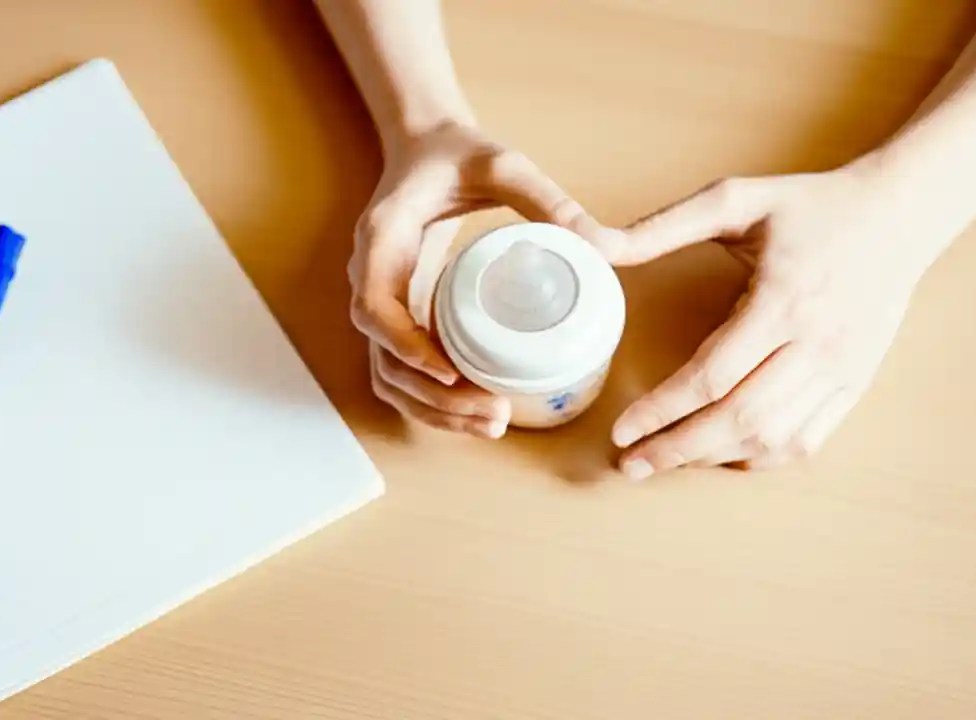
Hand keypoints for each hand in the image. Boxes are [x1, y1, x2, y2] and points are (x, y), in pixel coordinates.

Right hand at [351, 121, 601, 437]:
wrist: (424, 147)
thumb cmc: (457, 155)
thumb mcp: (503, 166)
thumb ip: (549, 200)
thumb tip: (604, 245)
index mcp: (384, 238)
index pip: (374, 306)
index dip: (406, 345)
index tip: (450, 370)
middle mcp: (371, 276)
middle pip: (383, 358)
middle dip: (432, 396)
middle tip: (493, 414)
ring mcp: (381, 301)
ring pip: (388, 376)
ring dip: (431, 408)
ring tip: (490, 424)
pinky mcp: (399, 316)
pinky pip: (401, 371)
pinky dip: (430, 399)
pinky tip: (474, 410)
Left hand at [599, 160, 940, 477]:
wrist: (900, 215)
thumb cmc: (811, 206)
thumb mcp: (735, 199)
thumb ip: (662, 226)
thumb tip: (595, 245)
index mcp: (783, 301)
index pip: (711, 377)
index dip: (661, 410)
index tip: (622, 430)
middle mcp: (816, 344)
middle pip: (738, 419)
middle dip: (678, 448)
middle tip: (632, 464)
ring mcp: (841, 371)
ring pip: (771, 438)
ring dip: (713, 458)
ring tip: (667, 460)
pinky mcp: (855, 385)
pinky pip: (806, 441)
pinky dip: (760, 457)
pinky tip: (722, 454)